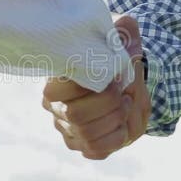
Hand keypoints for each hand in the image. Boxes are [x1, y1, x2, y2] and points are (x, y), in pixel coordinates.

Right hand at [42, 15, 150, 159]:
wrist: (125, 79)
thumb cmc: (116, 52)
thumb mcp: (120, 35)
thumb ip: (122, 30)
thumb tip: (125, 35)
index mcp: (56, 78)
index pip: (56, 89)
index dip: (88, 83)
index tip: (111, 73)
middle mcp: (55, 106)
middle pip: (75, 114)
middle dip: (108, 103)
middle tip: (123, 90)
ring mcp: (66, 127)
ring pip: (86, 134)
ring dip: (114, 119)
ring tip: (125, 104)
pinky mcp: (80, 143)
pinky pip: (95, 150)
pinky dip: (115, 138)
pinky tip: (122, 123)